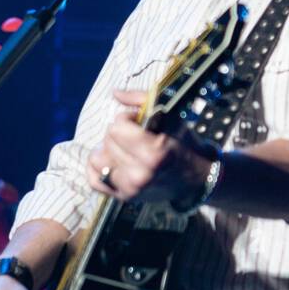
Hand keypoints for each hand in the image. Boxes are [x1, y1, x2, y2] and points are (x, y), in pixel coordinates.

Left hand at [87, 88, 209, 207]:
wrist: (195, 178)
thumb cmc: (183, 144)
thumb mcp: (170, 117)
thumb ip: (141, 100)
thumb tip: (114, 92)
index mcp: (153, 153)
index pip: (117, 127)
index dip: (127, 119)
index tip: (139, 122)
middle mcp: (139, 174)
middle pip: (107, 141)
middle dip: (118, 133)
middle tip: (134, 136)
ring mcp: (130, 188)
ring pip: (97, 159)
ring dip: (107, 149)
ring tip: (122, 148)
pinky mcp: (123, 197)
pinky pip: (94, 180)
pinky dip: (95, 168)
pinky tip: (107, 159)